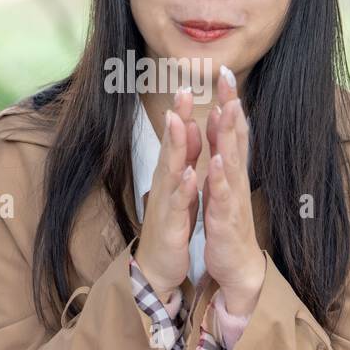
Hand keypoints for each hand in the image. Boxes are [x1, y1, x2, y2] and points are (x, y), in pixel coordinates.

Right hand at [133, 87, 201, 298]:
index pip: (179, 137)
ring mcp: (167, 200)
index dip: (184, 112)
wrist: (158, 264)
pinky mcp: (170, 222)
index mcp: (173, 172)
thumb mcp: (180, 184)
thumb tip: (189, 127)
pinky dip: (183, 187)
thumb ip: (184, 157)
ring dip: (177, 144)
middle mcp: (167, 182)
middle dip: (178, 117)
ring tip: (180, 121)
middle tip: (182, 90)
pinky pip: (178, 202)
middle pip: (172, 144)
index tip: (190, 85)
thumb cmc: (171, 222)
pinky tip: (189, 174)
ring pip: (172, 168)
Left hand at [201, 66, 264, 315]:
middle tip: (227, 76)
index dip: (228, 99)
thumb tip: (222, 125)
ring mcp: (232, 197)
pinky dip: (218, 180)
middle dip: (231, 105)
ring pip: (231, 161)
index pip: (231, 128)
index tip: (223, 70)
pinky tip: (214, 163)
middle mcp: (235, 178)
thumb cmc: (226, 220)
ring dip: (229, 136)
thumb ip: (222, 154)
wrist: (235, 264)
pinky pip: (221, 197)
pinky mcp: (225, 219)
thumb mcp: (221, 183)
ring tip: (227, 109)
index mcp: (230, 169)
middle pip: (235, 136)